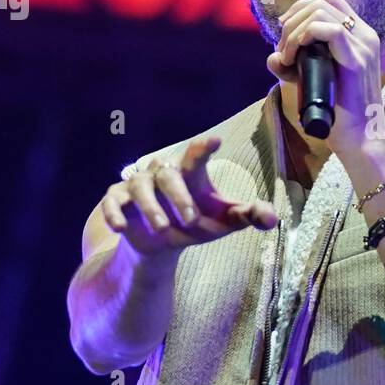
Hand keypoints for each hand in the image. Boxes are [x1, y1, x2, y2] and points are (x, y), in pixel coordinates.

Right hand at [100, 135, 277, 256]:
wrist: (161, 243)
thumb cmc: (196, 222)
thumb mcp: (224, 221)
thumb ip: (248, 216)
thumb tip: (272, 218)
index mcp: (190, 173)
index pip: (196, 156)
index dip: (203, 148)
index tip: (215, 141)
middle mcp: (162, 173)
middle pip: (168, 174)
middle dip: (178, 196)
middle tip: (191, 221)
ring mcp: (137, 185)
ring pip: (140, 188)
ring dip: (151, 208)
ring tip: (163, 230)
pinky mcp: (117, 199)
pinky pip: (113, 201)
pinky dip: (114, 213)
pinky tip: (120, 228)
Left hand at [268, 0, 382, 155]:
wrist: (361, 139)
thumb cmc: (339, 113)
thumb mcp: (312, 81)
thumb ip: (293, 66)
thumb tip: (272, 57)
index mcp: (359, 35)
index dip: (300, 8)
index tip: (284, 32)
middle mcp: (365, 35)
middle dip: (293, 18)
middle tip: (283, 48)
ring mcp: (363, 45)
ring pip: (321, 11)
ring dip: (294, 30)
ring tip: (287, 56)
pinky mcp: (357, 60)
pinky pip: (329, 30)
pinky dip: (304, 36)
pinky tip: (296, 56)